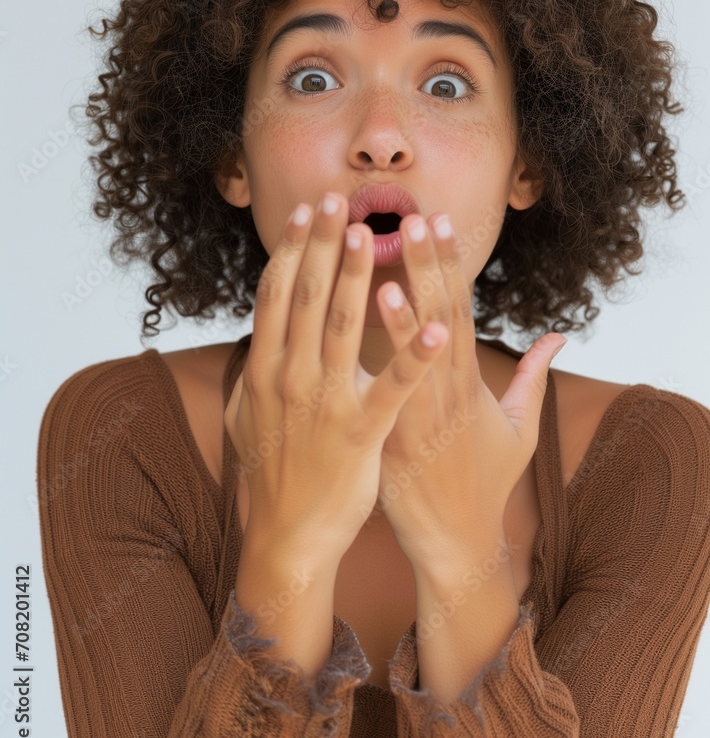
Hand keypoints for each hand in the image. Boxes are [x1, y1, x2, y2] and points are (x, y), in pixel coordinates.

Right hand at [223, 191, 450, 566]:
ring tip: (373, 235)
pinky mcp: (359, 432)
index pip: (277, 295)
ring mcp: (323, 404)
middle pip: (306, 297)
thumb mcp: (249, 415)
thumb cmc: (272, 472)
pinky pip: (392, 387)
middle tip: (339, 201)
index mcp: (264, 369)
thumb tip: (260, 332)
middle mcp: (288, 378)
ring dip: (358, 278)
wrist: (287, 536)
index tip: (309, 211)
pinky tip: (432, 327)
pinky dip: (412, 356)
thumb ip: (257, 367)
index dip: (294, 249)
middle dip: (324, 245)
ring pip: (342, 328)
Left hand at [373, 210, 566, 567]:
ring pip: (415, 347)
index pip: (462, 311)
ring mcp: (425, 415)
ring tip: (387, 254)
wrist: (459, 544)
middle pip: (441, 318)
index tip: (440, 222)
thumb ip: (534, 377)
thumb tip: (557, 337)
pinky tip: (367, 314)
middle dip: (428, 264)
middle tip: (415, 216)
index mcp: (473, 384)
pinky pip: (386, 386)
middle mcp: (451, 392)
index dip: (452, 266)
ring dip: (403, 298)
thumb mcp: (520, 430)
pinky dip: (382, 351)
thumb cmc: (486, 484)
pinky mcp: (399, 439)